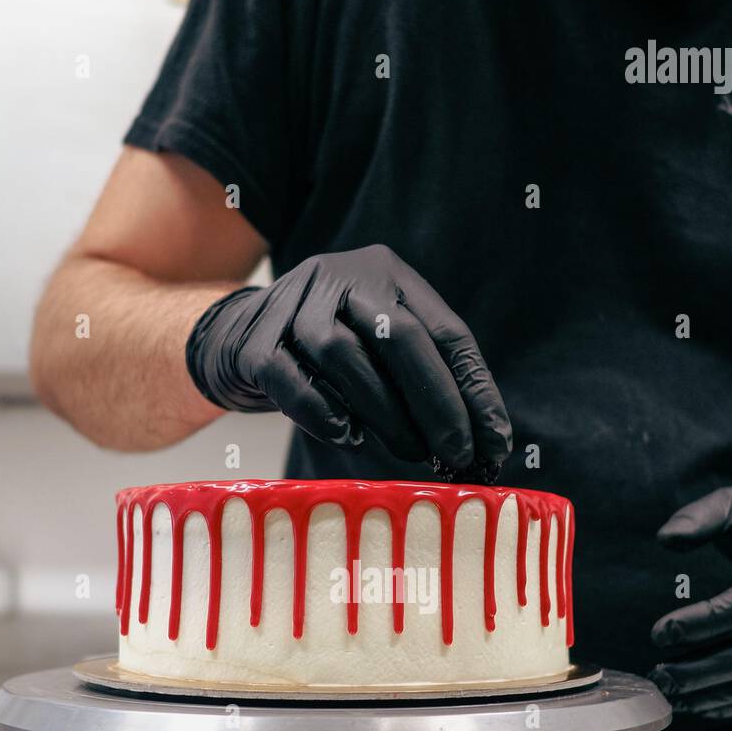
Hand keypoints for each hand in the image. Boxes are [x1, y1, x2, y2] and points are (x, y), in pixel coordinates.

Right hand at [185, 244, 511, 469]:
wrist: (237, 338)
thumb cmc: (328, 356)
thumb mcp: (379, 349)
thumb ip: (422, 380)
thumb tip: (482, 445)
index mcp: (388, 276)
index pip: (446, 333)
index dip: (475, 391)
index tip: (494, 444)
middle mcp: (342, 278)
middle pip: (398, 337)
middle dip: (436, 403)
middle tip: (456, 454)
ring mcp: (294, 305)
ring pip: (344, 354)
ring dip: (385, 412)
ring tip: (407, 450)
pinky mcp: (256, 342)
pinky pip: (293, 380)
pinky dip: (325, 413)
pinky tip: (350, 436)